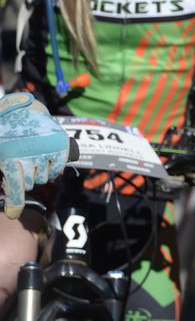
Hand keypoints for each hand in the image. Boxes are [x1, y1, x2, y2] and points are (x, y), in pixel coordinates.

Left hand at [0, 93, 69, 218]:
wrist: (24, 110)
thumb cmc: (6, 134)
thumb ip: (3, 171)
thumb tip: (6, 194)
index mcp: (10, 156)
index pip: (15, 187)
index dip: (14, 203)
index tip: (13, 214)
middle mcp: (29, 154)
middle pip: (29, 184)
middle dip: (23, 180)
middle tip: (20, 168)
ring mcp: (46, 150)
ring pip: (43, 178)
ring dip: (37, 174)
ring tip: (32, 160)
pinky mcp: (60, 147)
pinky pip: (56, 170)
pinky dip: (51, 169)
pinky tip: (44, 160)